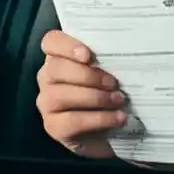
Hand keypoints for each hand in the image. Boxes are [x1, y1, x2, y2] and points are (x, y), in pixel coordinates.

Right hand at [36, 29, 126, 159]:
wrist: (109, 131)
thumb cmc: (109, 94)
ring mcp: (47, 103)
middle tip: (113, 83)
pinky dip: (98, 119)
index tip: (88, 55)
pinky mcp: (54, 126)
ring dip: (95, 97)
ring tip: (118, 100)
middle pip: (56, 68)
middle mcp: (47, 78)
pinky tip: (118, 118)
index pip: (51, 42)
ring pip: (60, 95)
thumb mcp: (110, 73)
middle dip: (88, 75)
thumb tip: (126, 53)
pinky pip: (71, 121)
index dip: (67, 46)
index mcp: (59, 58)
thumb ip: (108, 61)